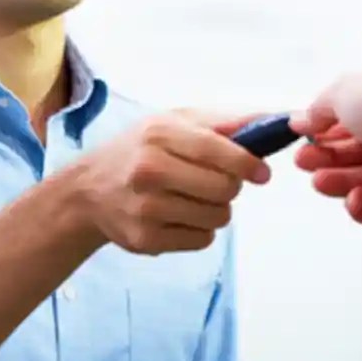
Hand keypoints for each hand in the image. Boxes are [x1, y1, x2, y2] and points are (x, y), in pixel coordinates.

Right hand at [74, 110, 268, 254]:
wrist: (88, 189)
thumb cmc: (141, 149)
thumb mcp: (174, 122)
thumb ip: (223, 121)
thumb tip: (272, 120)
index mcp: (158, 134)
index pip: (215, 150)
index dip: (246, 163)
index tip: (262, 173)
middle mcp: (148, 170)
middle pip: (223, 189)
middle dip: (231, 187)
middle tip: (217, 182)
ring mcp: (144, 208)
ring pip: (217, 217)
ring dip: (217, 209)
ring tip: (194, 198)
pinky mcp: (144, 239)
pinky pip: (202, 240)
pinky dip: (200, 230)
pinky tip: (179, 216)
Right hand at [290, 72, 361, 228]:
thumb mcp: (345, 91)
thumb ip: (320, 107)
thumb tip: (302, 119)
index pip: (356, 121)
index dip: (327, 130)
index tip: (303, 136)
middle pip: (360, 153)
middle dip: (328, 158)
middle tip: (303, 161)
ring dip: (341, 183)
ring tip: (320, 182)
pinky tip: (353, 200)